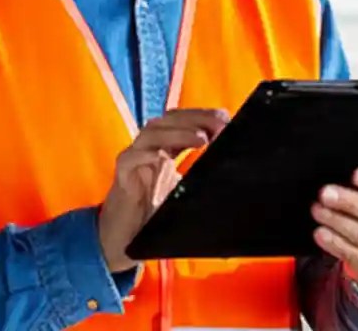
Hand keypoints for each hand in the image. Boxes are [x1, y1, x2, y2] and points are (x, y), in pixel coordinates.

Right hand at [98, 108, 228, 273]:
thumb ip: (202, 181)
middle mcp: (150, 149)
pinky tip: (162, 156)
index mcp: (166, 149)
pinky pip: (130, 158)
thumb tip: (235, 176)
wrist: (122, 241)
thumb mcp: (185, 195)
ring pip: (152, 132)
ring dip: (177, 131)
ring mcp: (135, 160)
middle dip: (196, 117)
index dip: (204, 117)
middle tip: (220, 123)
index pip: (184, 121)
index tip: (226, 119)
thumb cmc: (153, 216)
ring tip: (201, 138)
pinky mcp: (122, 177)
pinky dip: (146, 153)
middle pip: (169, 120)